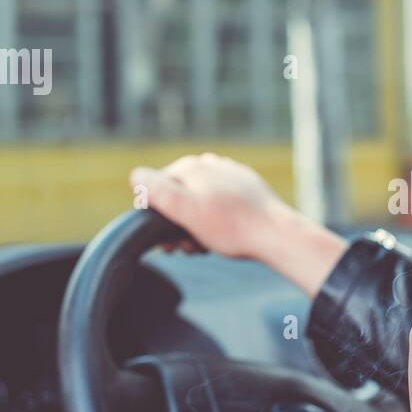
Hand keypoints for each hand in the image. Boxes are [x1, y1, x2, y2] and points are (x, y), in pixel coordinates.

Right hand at [129, 153, 346, 294]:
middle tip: (188, 247)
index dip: (157, 217)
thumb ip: (158, 192)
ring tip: (207, 244)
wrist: (275, 235)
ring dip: (196, 226)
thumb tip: (135, 176)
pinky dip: (216, 221)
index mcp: (191, 167)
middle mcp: (210, 164)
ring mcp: (230, 175)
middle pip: (179, 197)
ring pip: (200, 202)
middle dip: (178, 224)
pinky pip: (220, 205)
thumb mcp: (185, 210)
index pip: (157, 190)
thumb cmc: (230, 227)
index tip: (168, 242)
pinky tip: (225, 236)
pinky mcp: (246, 189)